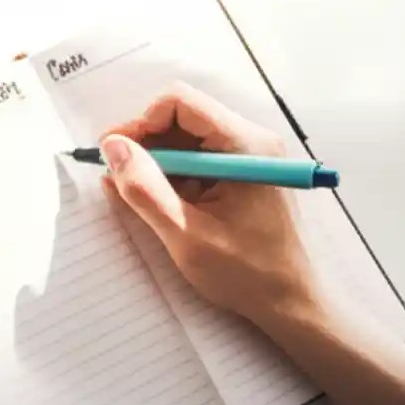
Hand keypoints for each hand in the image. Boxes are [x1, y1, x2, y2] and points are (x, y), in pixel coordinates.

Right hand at [99, 82, 320, 328]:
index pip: (181, 103)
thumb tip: (112, 148)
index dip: (140, 122)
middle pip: (182, 115)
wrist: (291, 302)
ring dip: (156, 159)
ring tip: (140, 194)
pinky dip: (173, 172)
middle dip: (145, 141)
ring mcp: (249, 154)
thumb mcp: (185, 235)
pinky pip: (198, 154)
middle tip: (119, 176)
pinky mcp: (244, 170)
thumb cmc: (246, 274)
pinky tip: (164, 201)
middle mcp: (252, 140)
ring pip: (186, 134)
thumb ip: (145, 189)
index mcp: (245, 147)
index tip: (116, 154)